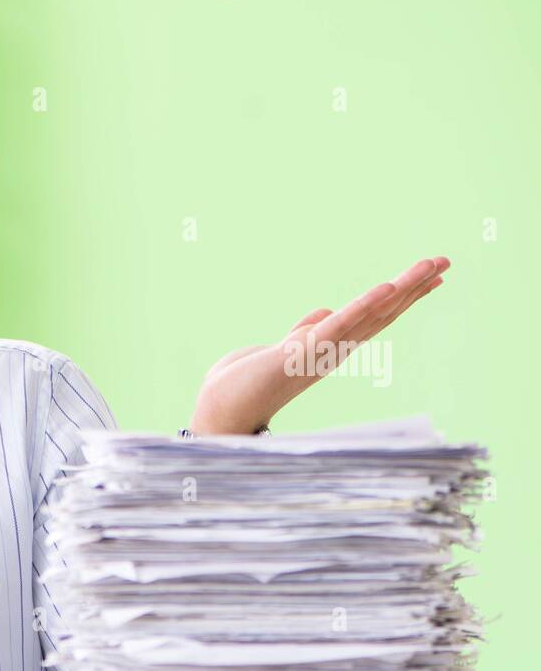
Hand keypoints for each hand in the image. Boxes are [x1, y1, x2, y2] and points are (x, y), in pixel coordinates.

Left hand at [188, 256, 448, 433]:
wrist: (223, 408)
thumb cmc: (248, 382)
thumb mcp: (283, 348)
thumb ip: (306, 330)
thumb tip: (324, 313)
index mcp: (330, 347)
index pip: (375, 317)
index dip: (404, 296)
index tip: (433, 276)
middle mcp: (332, 351)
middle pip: (382, 313)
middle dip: (415, 287)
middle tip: (447, 261)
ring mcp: (320, 352)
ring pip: (369, 315)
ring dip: (402, 289)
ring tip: (431, 265)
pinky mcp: (301, 352)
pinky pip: (337, 325)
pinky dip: (363, 306)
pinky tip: (386, 288)